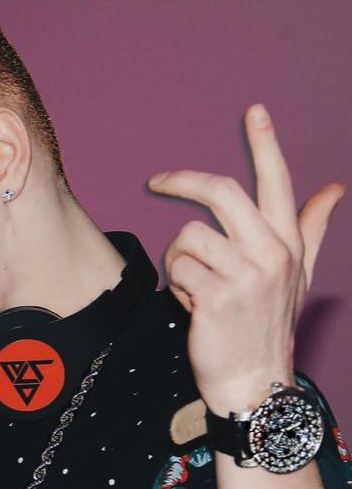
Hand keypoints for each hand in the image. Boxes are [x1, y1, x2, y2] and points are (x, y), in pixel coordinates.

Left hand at [148, 104, 343, 414]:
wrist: (254, 378)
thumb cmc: (267, 324)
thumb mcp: (296, 275)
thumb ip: (309, 229)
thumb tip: (332, 189)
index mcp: (287, 243)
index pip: (277, 183)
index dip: (265, 144)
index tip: (254, 110)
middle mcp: (269, 253)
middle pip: (221, 192)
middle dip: (183, 180)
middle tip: (157, 180)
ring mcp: (243, 276)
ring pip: (187, 236)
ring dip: (177, 259)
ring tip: (192, 285)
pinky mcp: (215, 298)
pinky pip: (175, 269)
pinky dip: (174, 286)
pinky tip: (189, 305)